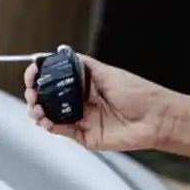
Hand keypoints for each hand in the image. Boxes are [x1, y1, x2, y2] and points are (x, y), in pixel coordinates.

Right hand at [25, 55, 180, 151]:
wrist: (156, 119)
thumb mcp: (108, 73)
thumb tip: (62, 54)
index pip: (56, 78)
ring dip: (38, 111)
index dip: (42, 75)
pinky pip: (60, 131)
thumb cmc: (140, 94)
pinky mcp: (83, 135)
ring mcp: (81, 118)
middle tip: (32, 93)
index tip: (33, 74)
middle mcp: (81, 100)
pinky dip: (49, 126)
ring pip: (50, 115)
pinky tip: (46, 121)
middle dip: (35, 94)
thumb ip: (84, 66)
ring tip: (36, 110)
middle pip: (49, 97)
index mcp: (86, 83)